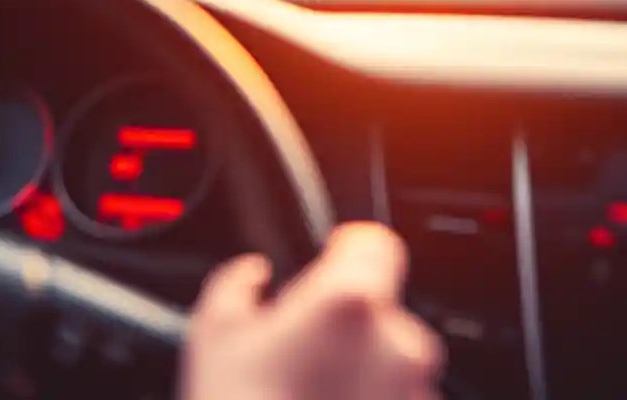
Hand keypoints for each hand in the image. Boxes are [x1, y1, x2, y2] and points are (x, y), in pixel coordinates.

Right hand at [182, 222, 443, 399]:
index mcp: (348, 301)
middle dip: (345, 324)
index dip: (349, 248)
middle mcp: (397, 344)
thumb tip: (253, 276)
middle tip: (297, 352)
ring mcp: (414, 394)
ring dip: (360, 372)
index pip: (375, 242)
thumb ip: (237, 285)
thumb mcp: (212, 336)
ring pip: (390, 363)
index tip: (330, 260)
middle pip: (380, 309)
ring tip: (306, 398)